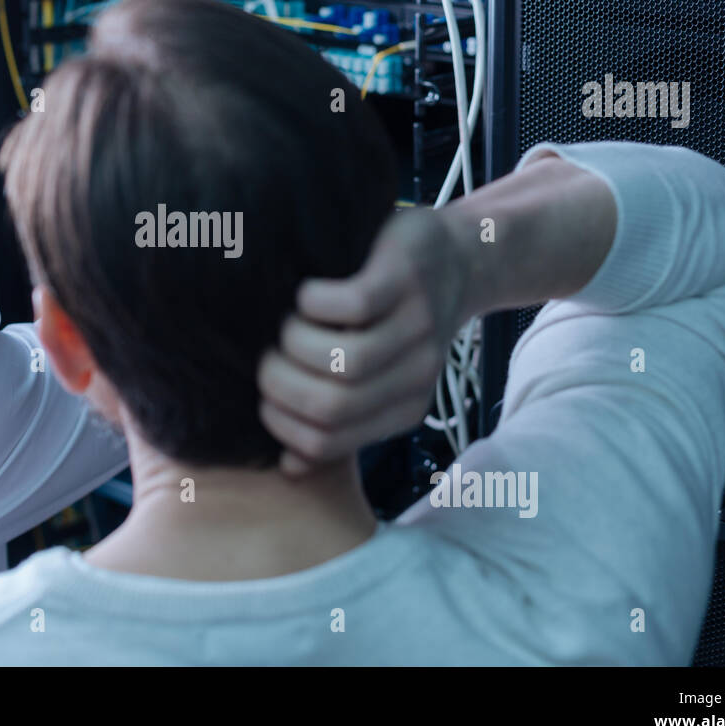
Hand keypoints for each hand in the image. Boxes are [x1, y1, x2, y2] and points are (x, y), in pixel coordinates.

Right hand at [257, 206, 471, 476]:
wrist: (460, 259)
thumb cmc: (400, 318)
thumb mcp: (380, 375)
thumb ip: (339, 417)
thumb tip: (289, 466)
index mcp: (404, 409)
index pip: (327, 442)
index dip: (281, 425)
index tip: (263, 398)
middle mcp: (415, 376)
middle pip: (331, 405)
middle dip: (279, 384)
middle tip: (267, 358)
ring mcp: (414, 327)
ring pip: (345, 361)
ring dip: (295, 343)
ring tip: (288, 325)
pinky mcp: (404, 281)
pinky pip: (353, 304)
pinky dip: (315, 302)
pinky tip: (307, 294)